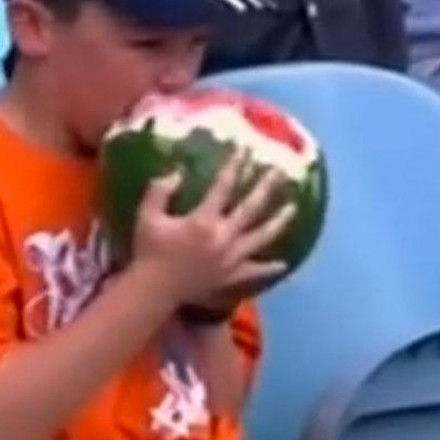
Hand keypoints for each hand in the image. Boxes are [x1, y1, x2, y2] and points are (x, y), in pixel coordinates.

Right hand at [132, 149, 296, 306]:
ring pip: (261, 236)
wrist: (154, 289)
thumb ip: (160, 190)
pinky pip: (255, 271)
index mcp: (204, 220)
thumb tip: (177, 172)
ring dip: (279, 221)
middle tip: (280, 172)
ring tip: (293, 207)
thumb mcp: (147, 216)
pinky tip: (284, 264)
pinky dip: (270, 268)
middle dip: (266, 187)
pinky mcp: (231, 276)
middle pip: (251, 207)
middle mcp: (224, 236)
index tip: (245, 149)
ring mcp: (231, 258)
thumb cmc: (149, 250)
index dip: (235, 165)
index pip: (224, 186)